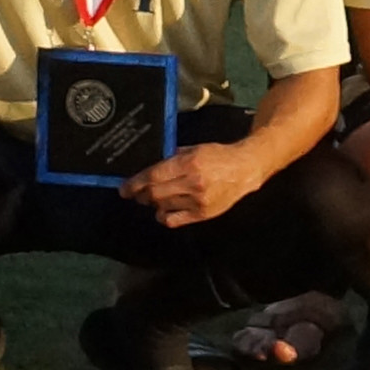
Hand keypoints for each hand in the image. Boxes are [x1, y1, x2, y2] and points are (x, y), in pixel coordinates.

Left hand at [121, 134, 267, 230]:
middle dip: (141, 195)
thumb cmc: (218, 156)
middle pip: (155, 194)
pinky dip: (164, 216)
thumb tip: (150, 164)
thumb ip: (172, 157)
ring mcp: (199, 201)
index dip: (135, 184)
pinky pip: (175, 220)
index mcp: (189, 164)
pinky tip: (163, 210)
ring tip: (152, 198)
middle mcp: (193, 183)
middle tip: (135, 193)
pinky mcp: (203, 214)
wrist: (245, 169)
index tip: (124, 188)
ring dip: (153, 204)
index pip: (154, 176)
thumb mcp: (194, 149)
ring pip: (163, 207)